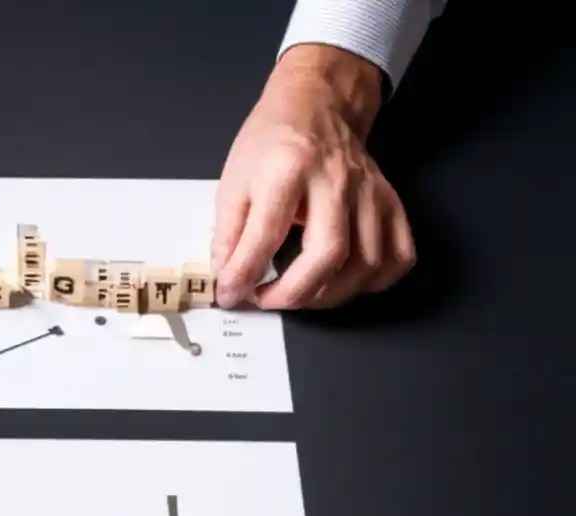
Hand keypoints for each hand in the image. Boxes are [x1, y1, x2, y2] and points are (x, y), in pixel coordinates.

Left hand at [211, 44, 415, 309]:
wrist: (318, 103)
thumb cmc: (273, 140)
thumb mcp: (235, 178)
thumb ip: (228, 231)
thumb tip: (227, 277)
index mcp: (288, 166)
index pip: (266, 234)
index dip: (244, 274)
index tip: (231, 294)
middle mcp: (336, 179)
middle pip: (328, 252)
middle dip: (294, 292)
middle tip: (267, 300)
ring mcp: (370, 191)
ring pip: (366, 262)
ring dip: (329, 294)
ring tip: (299, 295)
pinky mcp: (390, 201)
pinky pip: (399, 254)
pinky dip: (375, 281)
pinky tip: (345, 282)